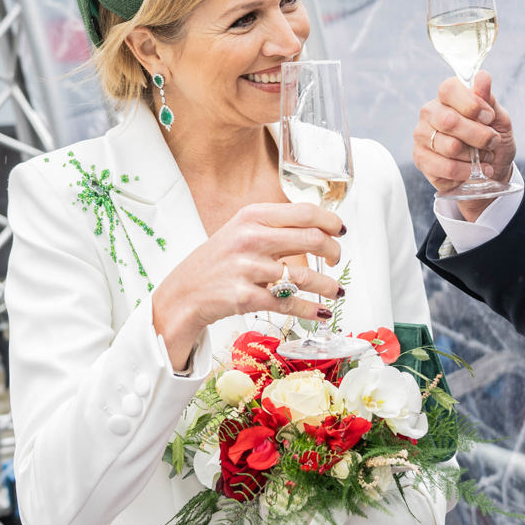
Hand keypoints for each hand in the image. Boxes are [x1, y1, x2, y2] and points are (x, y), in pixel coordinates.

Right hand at [152, 203, 344, 367]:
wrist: (184, 292)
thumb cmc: (217, 261)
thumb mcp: (240, 231)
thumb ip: (273, 227)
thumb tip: (317, 229)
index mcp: (252, 216)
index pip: (305, 212)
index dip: (330, 221)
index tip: (340, 230)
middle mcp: (251, 238)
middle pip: (312, 239)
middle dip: (334, 251)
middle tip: (336, 259)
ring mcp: (248, 268)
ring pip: (305, 276)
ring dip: (328, 285)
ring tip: (336, 291)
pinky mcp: (246, 297)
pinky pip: (290, 304)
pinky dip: (311, 310)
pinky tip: (322, 312)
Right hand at [412, 71, 515, 220]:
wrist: (491, 170)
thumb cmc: (492, 139)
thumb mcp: (498, 118)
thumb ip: (489, 99)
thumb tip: (482, 77)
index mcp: (447, 96)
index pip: (449, 89)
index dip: (472, 104)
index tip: (489, 117)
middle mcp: (429, 113)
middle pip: (449, 120)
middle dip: (479, 135)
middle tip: (493, 141)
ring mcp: (422, 136)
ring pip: (451, 147)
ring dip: (475, 156)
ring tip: (484, 157)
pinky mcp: (421, 160)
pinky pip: (447, 168)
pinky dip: (467, 171)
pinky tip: (475, 170)